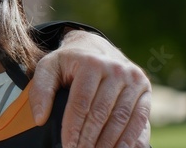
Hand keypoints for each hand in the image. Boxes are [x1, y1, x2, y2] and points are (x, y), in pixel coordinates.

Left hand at [30, 30, 150, 147]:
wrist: (95, 47)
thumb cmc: (68, 62)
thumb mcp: (48, 67)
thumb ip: (40, 90)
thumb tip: (40, 118)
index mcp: (91, 63)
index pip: (81, 103)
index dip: (74, 127)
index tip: (68, 146)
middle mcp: (116, 69)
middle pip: (102, 113)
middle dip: (90, 139)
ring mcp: (134, 79)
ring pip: (123, 119)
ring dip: (110, 143)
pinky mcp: (146, 90)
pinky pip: (140, 119)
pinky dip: (132, 139)